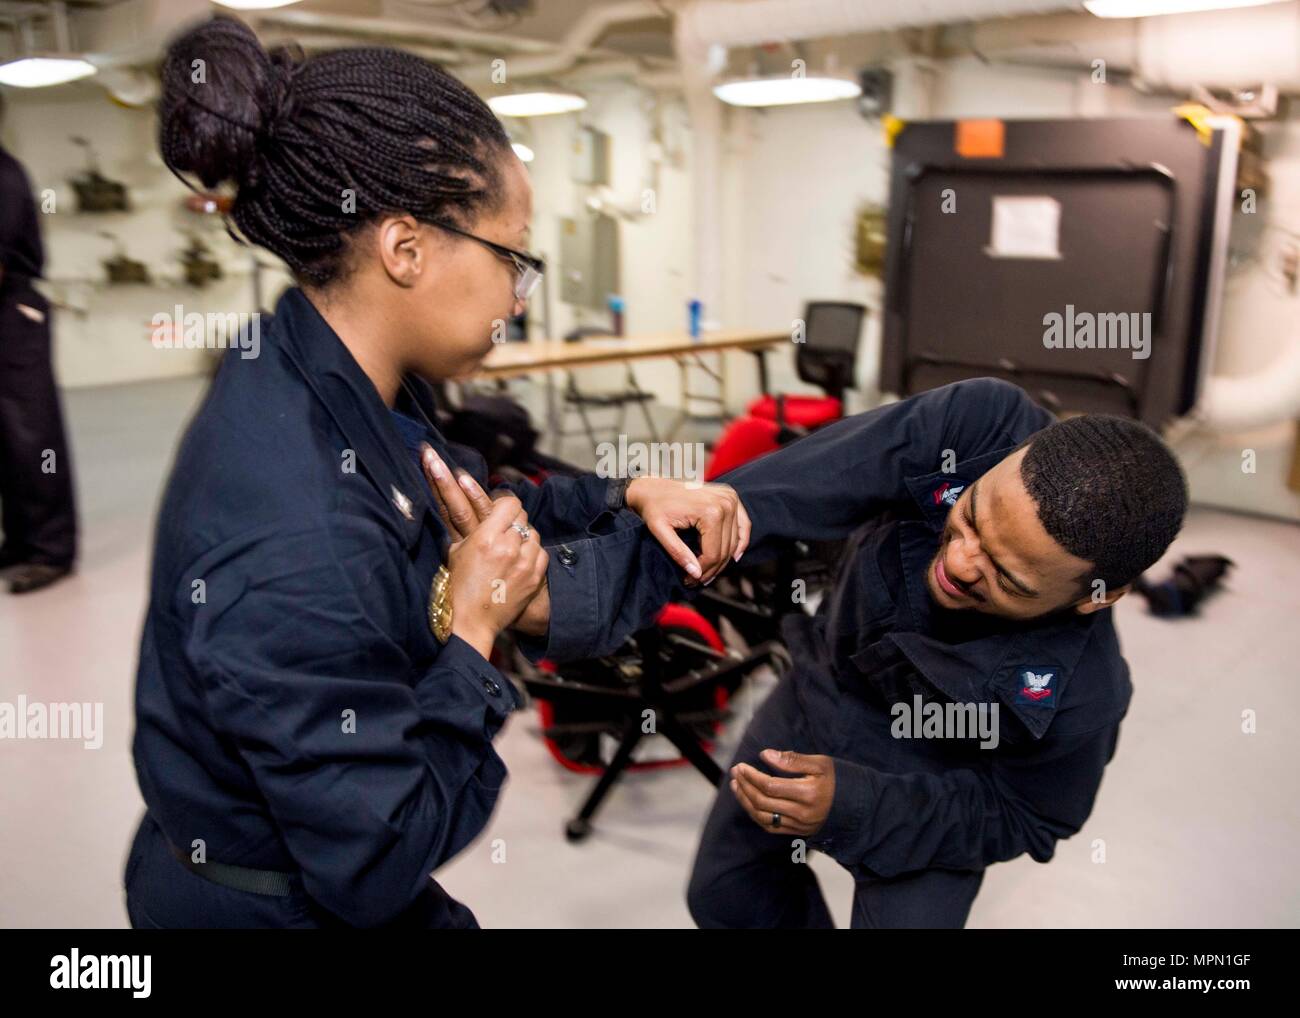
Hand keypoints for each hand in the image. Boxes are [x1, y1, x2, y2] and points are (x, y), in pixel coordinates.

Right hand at [421, 445, 549, 640]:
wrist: (470, 621)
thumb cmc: (457, 586)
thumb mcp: (456, 550)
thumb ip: (470, 527)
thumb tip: (466, 502)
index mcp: (486, 538)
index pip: (510, 504)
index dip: (505, 504)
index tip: (500, 510)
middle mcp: (508, 547)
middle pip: (523, 517)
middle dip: (513, 520)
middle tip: (504, 529)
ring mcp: (524, 563)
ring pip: (534, 534)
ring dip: (523, 537)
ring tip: (511, 547)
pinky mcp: (534, 578)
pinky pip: (541, 553)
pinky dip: (532, 554)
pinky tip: (519, 561)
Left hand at [625, 477, 750, 584]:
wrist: (653, 486)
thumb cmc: (654, 507)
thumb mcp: (659, 531)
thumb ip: (678, 553)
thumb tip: (696, 574)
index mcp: (710, 511)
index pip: (713, 554)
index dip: (702, 572)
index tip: (689, 581)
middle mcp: (726, 503)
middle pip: (725, 549)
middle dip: (712, 569)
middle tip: (697, 580)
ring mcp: (731, 498)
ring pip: (734, 541)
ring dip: (723, 560)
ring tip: (708, 571)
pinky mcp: (731, 497)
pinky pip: (744, 525)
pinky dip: (740, 541)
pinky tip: (733, 556)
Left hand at [730, 750, 834, 836]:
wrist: (855, 806)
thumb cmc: (837, 780)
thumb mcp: (820, 763)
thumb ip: (792, 760)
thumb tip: (765, 755)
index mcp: (808, 793)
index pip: (769, 786)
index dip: (751, 776)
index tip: (741, 766)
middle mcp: (802, 813)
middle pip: (762, 802)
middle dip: (744, 786)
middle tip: (735, 772)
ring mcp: (799, 826)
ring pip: (762, 817)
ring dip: (745, 801)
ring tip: (736, 786)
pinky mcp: (798, 833)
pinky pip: (770, 827)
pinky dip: (755, 815)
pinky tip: (748, 802)